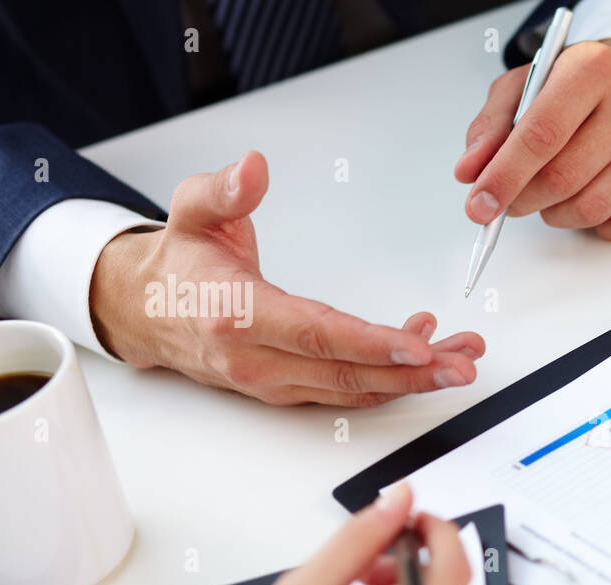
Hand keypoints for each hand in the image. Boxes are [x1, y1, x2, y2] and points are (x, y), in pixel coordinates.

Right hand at [90, 151, 485, 405]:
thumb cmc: (180, 264)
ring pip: (353, 388)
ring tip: (460, 359)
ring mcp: (274, 382)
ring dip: (412, 379)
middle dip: (412, 373)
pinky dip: (389, 377)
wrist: (147, 312)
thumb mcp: (192, 212)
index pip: (314, 335)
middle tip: (462, 365)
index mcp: (236, 313)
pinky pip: (346, 388)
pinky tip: (425, 352)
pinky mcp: (289, 390)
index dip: (370, 343)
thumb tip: (252, 167)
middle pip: (345, 373)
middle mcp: (256, 359)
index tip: (417, 346)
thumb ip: (224, 190)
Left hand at [455, 39, 610, 241]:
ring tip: (554, 194)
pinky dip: (599, 226)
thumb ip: (492, 126)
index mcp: (592, 68)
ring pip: (591, 209)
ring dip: (558, 214)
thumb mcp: (528, 86)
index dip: (503, 176)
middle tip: (511, 200)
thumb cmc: (582, 86)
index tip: (479, 206)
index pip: (541, 134)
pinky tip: (595, 196)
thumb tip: (470, 172)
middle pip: (563, 179)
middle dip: (524, 200)